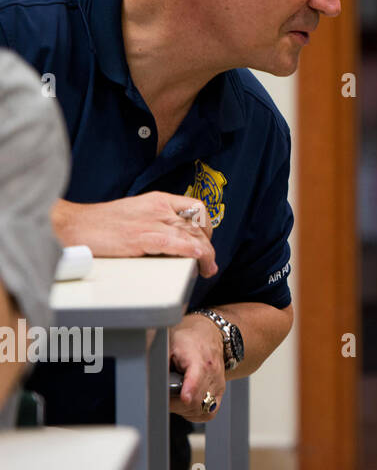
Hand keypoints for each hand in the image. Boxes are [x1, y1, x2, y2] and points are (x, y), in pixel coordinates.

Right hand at [52, 192, 216, 276]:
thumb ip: (156, 221)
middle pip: (196, 225)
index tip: (206, 242)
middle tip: (209, 263)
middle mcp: (158, 208)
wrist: (73, 225)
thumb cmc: (101, 224)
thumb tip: (175, 240)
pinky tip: (196, 258)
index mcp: (158, 200)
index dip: (207, 226)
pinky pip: (173, 242)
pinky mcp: (140, 236)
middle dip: (208, 245)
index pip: (196, 208)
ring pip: (190, 235)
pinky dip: (189, 250)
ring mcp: (150, 222)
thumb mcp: (137, 214)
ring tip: (207, 269)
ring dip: (204, 254)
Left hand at [169, 314, 226, 420]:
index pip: (197, 378)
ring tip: (175, 400)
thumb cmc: (187, 340)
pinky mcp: (220, 391)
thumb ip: (159, 364)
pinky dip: (196, 412)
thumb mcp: (168, 346)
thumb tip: (146, 381)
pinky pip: (209, 411)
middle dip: (176, 404)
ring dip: (185, 410)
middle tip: (164, 398)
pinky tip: (186, 405)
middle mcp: (213, 373)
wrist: (209, 335)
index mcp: (199, 359)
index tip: (183, 398)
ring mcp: (218, 383)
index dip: (190, 390)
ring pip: (203, 409)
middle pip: (196, 400)